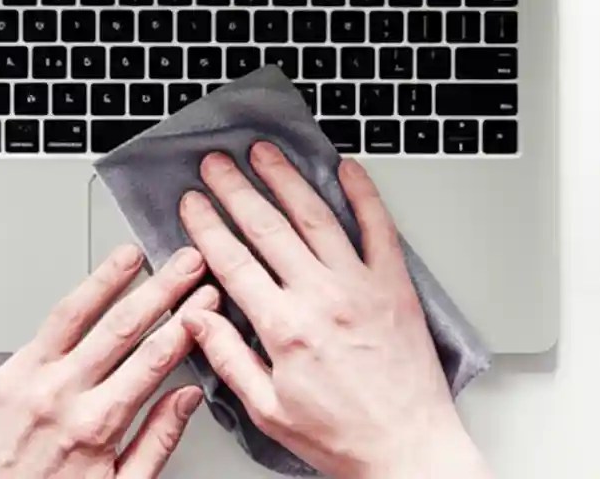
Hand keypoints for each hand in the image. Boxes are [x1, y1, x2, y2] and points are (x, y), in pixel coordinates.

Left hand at [0, 244, 217, 478]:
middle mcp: (58, 397)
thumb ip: (157, 439)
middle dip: (162, 287)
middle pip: (122, 325)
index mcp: (95, 426)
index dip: (186, 321)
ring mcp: (23, 383)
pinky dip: (69, 307)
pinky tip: (88, 292)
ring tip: (132, 255)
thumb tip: (187, 397)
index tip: (205, 299)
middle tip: (185, 263)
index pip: (155, 356)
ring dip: (108, 280)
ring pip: (73, 315)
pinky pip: (39, 334)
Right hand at [178, 145, 491, 478]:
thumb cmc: (342, 435)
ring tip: (265, 153)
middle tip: (216, 164)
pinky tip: (347, 168)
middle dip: (236, 190)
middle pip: (268, 228)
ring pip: (317, 217)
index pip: (233, 262)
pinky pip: (379, 228)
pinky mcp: (395, 284)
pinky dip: (363, 194)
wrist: (407, 446)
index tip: (192, 203)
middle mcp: (322, 297)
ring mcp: (361, 285)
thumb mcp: (267, 409)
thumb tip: (196, 317)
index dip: (207, 226)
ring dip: (287, 179)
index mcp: (284, 328)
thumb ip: (229, 358)